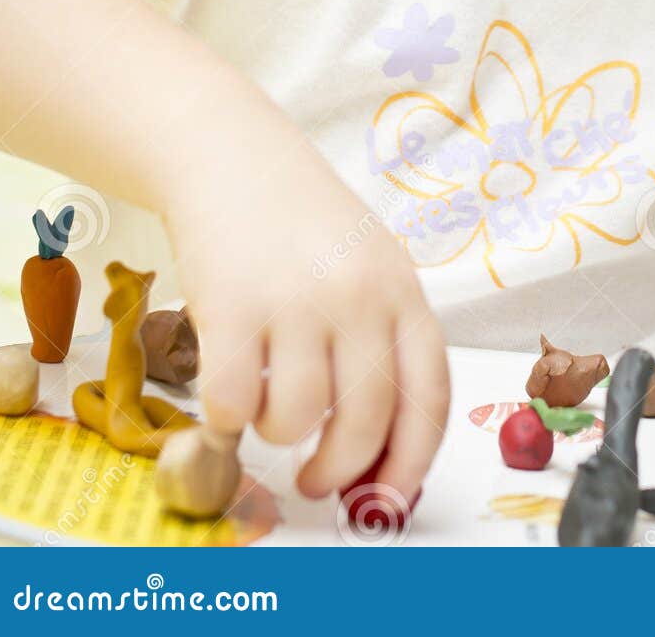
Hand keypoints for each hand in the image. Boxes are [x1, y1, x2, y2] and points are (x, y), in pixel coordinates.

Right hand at [165, 129, 448, 503]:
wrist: (230, 155)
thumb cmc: (300, 219)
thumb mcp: (367, 264)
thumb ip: (381, 339)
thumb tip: (382, 447)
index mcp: (402, 288)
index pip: (428, 397)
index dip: (411, 463)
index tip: (388, 498)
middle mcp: (356, 295)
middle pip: (364, 423)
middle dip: (337, 471)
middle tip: (314, 480)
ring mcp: (294, 301)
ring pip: (296, 421)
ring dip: (277, 433)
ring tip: (266, 403)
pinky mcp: (231, 307)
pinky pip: (232, 403)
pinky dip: (226, 415)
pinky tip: (228, 385)